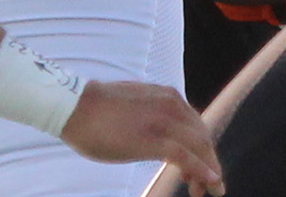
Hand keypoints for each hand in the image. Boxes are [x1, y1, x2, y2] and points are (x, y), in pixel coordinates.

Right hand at [61, 80, 223, 193]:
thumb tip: (156, 129)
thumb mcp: (134, 104)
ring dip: (208, 170)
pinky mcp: (154, 140)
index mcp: (168, 97)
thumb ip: (152, 113)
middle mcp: (172, 106)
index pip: (196, 125)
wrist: (74, 107)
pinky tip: (210, 183)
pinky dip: (202, 171)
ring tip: (207, 189)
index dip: (202, 147)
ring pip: (199, 147)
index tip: (200, 165)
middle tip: (207, 184)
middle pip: (202, 136)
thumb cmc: (97, 109)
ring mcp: (164, 122)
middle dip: (208, 161)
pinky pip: (186, 157)